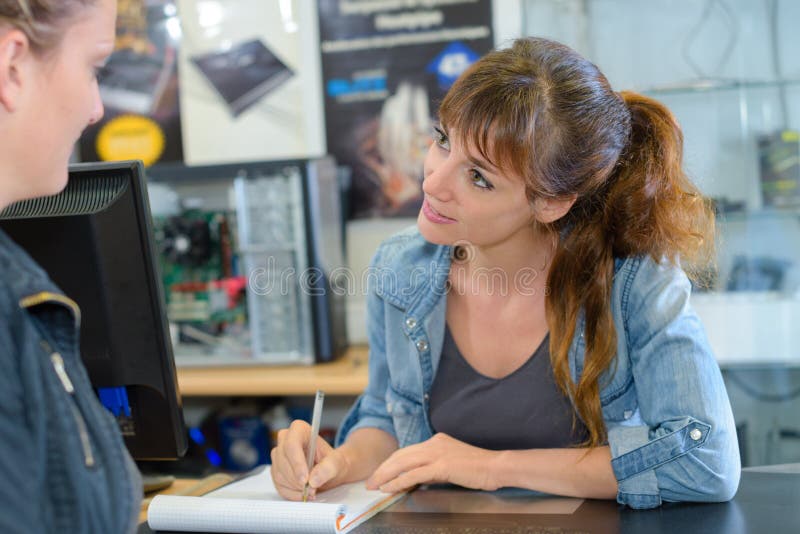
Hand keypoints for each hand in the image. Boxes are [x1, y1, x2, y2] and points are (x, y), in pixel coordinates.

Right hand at [269, 420, 350, 500]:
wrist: (331, 470)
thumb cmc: (333, 461)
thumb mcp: (338, 463)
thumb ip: (329, 468)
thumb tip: (313, 479)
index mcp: (299, 429)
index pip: (291, 444)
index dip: (297, 463)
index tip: (306, 480)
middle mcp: (285, 440)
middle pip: (283, 461)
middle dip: (297, 480)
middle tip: (312, 489)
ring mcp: (278, 455)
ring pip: (279, 475)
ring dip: (295, 488)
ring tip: (311, 490)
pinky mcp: (276, 470)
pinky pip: (279, 485)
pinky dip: (291, 494)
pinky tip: (303, 494)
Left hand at [365, 433, 499, 492]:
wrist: (496, 466)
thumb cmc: (479, 468)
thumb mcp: (452, 463)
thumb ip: (434, 467)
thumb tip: (417, 478)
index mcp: (436, 441)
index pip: (407, 451)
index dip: (391, 463)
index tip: (380, 473)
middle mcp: (434, 443)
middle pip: (401, 455)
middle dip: (383, 469)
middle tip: (370, 481)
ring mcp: (437, 453)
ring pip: (403, 463)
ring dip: (385, 475)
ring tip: (374, 486)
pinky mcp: (441, 465)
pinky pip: (413, 474)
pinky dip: (398, 481)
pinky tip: (390, 488)